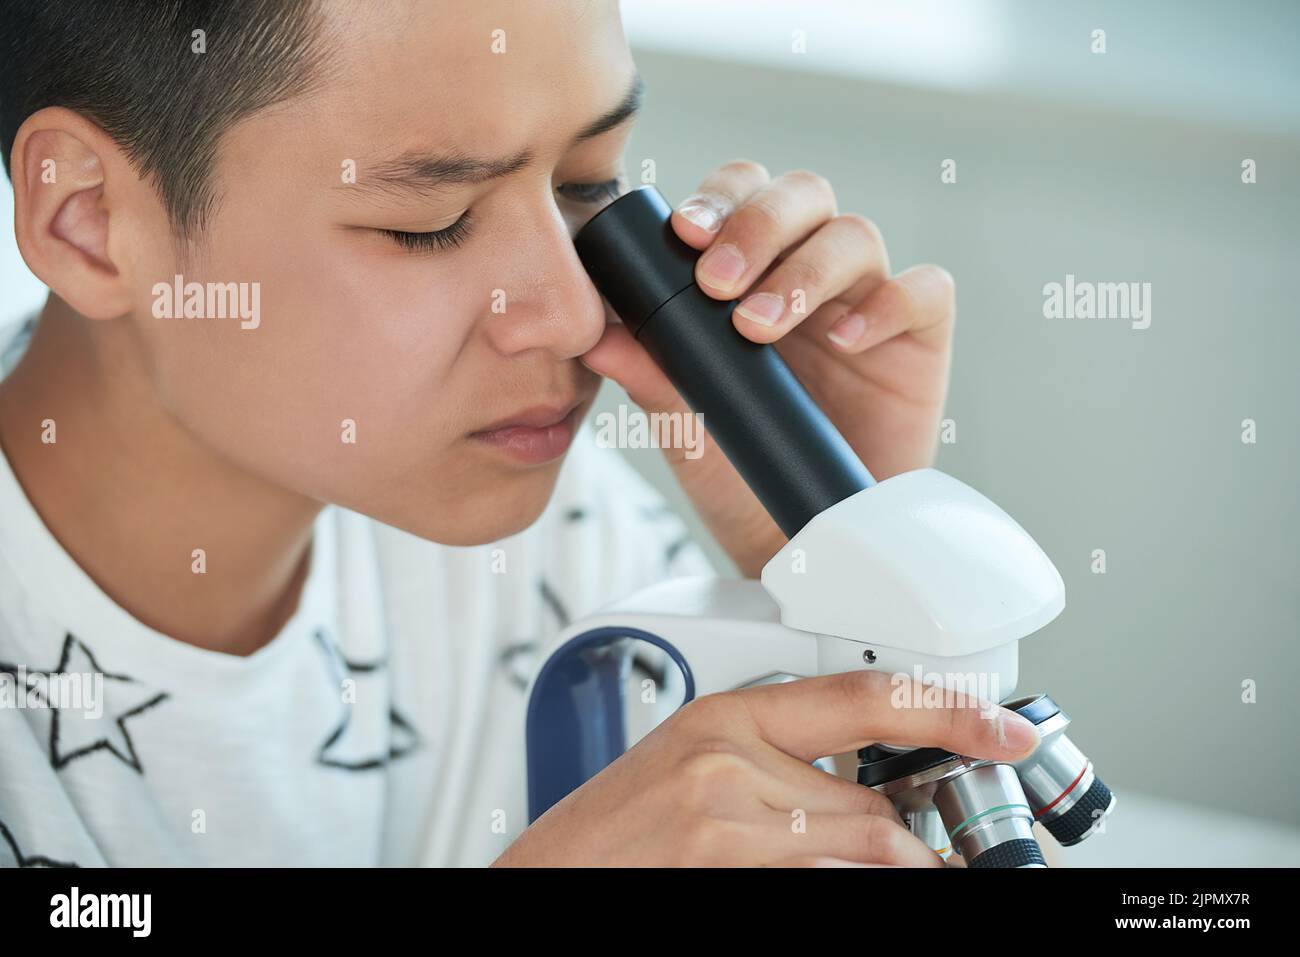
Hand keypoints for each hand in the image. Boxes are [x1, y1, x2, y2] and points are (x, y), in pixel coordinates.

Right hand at [493, 671, 1037, 866]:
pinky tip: (808, 874)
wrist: (544, 882)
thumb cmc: (610, 837)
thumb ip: (774, 762)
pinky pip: (833, 876)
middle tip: (915, 850)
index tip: (1003, 729)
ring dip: (885, 867)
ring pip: (868, 846)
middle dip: (900, 836)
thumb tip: (866, 790)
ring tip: (844, 864)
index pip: (863, 697)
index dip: (947, 709)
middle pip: (873, 802)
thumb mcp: (690, 770)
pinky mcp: (728, 865)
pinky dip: (847, 883)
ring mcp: (727, 817)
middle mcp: (728, 758)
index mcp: (723, 715)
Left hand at [581, 162, 954, 575]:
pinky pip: (925, 291)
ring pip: (854, 233)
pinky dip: (887, 303)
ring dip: (803, 268)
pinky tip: (844, 340)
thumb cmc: (737, 472)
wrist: (795, 539)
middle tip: (716, 281)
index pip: (738, 196)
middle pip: (800, 194)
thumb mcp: (682, 425)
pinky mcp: (918, 338)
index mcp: (750, 271)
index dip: (716, 199)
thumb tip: (594, 337)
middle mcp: (809, 271)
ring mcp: (865, 300)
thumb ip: (647, 374)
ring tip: (757, 326)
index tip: (684, 235)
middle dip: (756, 223)